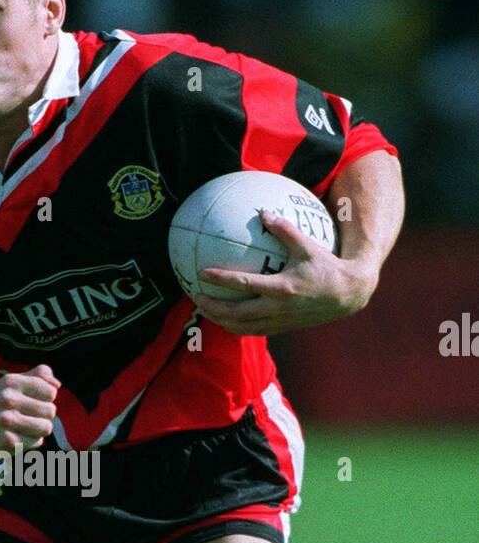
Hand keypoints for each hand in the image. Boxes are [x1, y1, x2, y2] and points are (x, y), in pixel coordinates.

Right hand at [0, 364, 59, 453]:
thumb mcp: (12, 382)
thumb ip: (38, 376)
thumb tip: (57, 385)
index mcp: (11, 381)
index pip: (51, 392)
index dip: (46, 398)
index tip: (33, 400)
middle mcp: (7, 399)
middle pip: (51, 411)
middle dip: (43, 415)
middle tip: (27, 416)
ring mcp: (6, 421)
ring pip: (46, 428)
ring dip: (39, 430)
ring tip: (25, 427)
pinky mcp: (6, 442)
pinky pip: (36, 442)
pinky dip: (30, 441)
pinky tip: (16, 437)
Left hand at [192, 211, 377, 334]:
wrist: (347, 294)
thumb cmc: (327, 266)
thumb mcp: (307, 245)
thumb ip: (284, 230)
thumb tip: (263, 213)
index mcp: (281, 288)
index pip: (243, 285)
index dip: (220, 280)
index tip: (202, 274)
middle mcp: (277, 308)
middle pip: (235, 314)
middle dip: (212, 308)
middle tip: (195, 297)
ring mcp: (279, 321)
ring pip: (241, 327)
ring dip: (220, 320)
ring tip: (205, 310)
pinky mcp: (282, 328)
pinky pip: (253, 330)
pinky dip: (236, 326)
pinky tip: (225, 318)